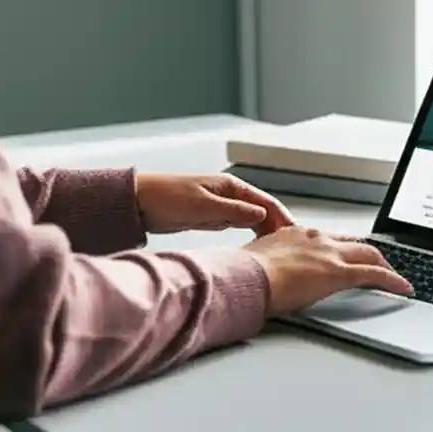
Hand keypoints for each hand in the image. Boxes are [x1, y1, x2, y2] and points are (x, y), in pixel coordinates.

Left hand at [134, 173, 294, 234]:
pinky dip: (248, 232)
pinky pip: (236, 224)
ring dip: (263, 230)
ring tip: (277, 247)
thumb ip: (234, 211)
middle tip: (290, 245)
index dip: (281, 216)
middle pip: (261, 209)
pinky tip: (253, 244)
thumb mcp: (203, 207)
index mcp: (230, 186)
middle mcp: (228, 194)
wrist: (138, 202)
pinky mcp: (209, 216)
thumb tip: (262, 213)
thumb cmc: (167, 198)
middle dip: (276, 225)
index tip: (294, 232)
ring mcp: (219, 205)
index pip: (265, 201)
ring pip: (250, 218)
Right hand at [244, 227, 413, 314]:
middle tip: (380, 265)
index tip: (348, 255)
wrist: (246, 277)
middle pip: (354, 243)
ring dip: (383, 266)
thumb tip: (265, 277)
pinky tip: (403, 288)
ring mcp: (329, 253)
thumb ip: (269, 266)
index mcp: (296, 234)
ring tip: (393, 277)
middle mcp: (317, 238)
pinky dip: (392, 281)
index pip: (329, 239)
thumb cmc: (244, 274)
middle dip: (370, 254)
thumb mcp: (257, 263)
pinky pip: (374, 275)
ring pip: (369, 254)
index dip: (343, 248)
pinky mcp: (339, 272)